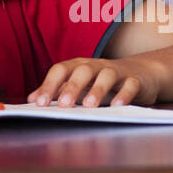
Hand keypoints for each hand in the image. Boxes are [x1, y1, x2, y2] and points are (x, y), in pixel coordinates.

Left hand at [28, 56, 160, 107]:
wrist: (140, 73)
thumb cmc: (101, 81)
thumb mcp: (79, 85)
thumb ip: (57, 91)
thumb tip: (31, 99)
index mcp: (78, 66)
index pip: (60, 70)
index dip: (49, 85)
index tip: (40, 103)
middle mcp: (96, 66)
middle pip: (82, 70)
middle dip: (72, 87)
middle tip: (64, 105)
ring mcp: (116, 72)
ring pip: (106, 75)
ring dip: (97, 90)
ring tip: (89, 106)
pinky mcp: (135, 80)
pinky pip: (130, 84)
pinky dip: (124, 94)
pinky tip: (117, 106)